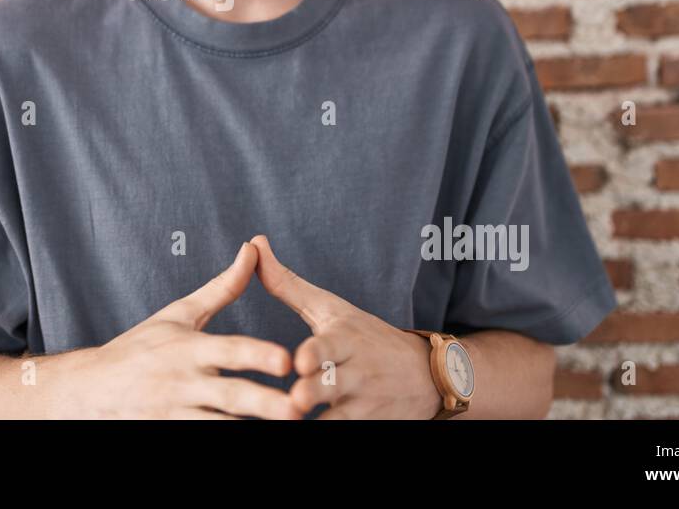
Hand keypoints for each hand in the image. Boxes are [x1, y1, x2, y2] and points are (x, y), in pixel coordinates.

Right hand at [69, 241, 299, 418]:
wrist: (89, 390)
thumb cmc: (139, 347)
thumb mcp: (178, 315)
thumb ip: (221, 288)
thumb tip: (253, 248)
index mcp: (188, 349)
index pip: (228, 350)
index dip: (257, 355)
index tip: (287, 360)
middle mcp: (183, 383)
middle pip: (231, 397)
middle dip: (265, 405)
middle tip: (298, 409)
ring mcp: (175, 416)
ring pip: (221, 428)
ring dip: (251, 430)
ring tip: (291, 431)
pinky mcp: (168, 436)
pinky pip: (203, 441)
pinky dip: (225, 443)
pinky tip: (258, 441)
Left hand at [250, 234, 442, 418]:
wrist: (426, 374)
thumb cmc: (365, 335)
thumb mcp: (331, 309)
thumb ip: (287, 284)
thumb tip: (252, 242)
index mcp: (346, 339)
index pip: (331, 345)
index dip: (316, 353)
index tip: (300, 361)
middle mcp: (357, 373)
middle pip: (333, 384)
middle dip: (314, 393)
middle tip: (295, 400)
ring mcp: (365, 405)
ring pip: (339, 419)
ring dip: (320, 423)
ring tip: (291, 421)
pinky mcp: (370, 428)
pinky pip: (346, 435)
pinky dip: (328, 433)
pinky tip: (299, 433)